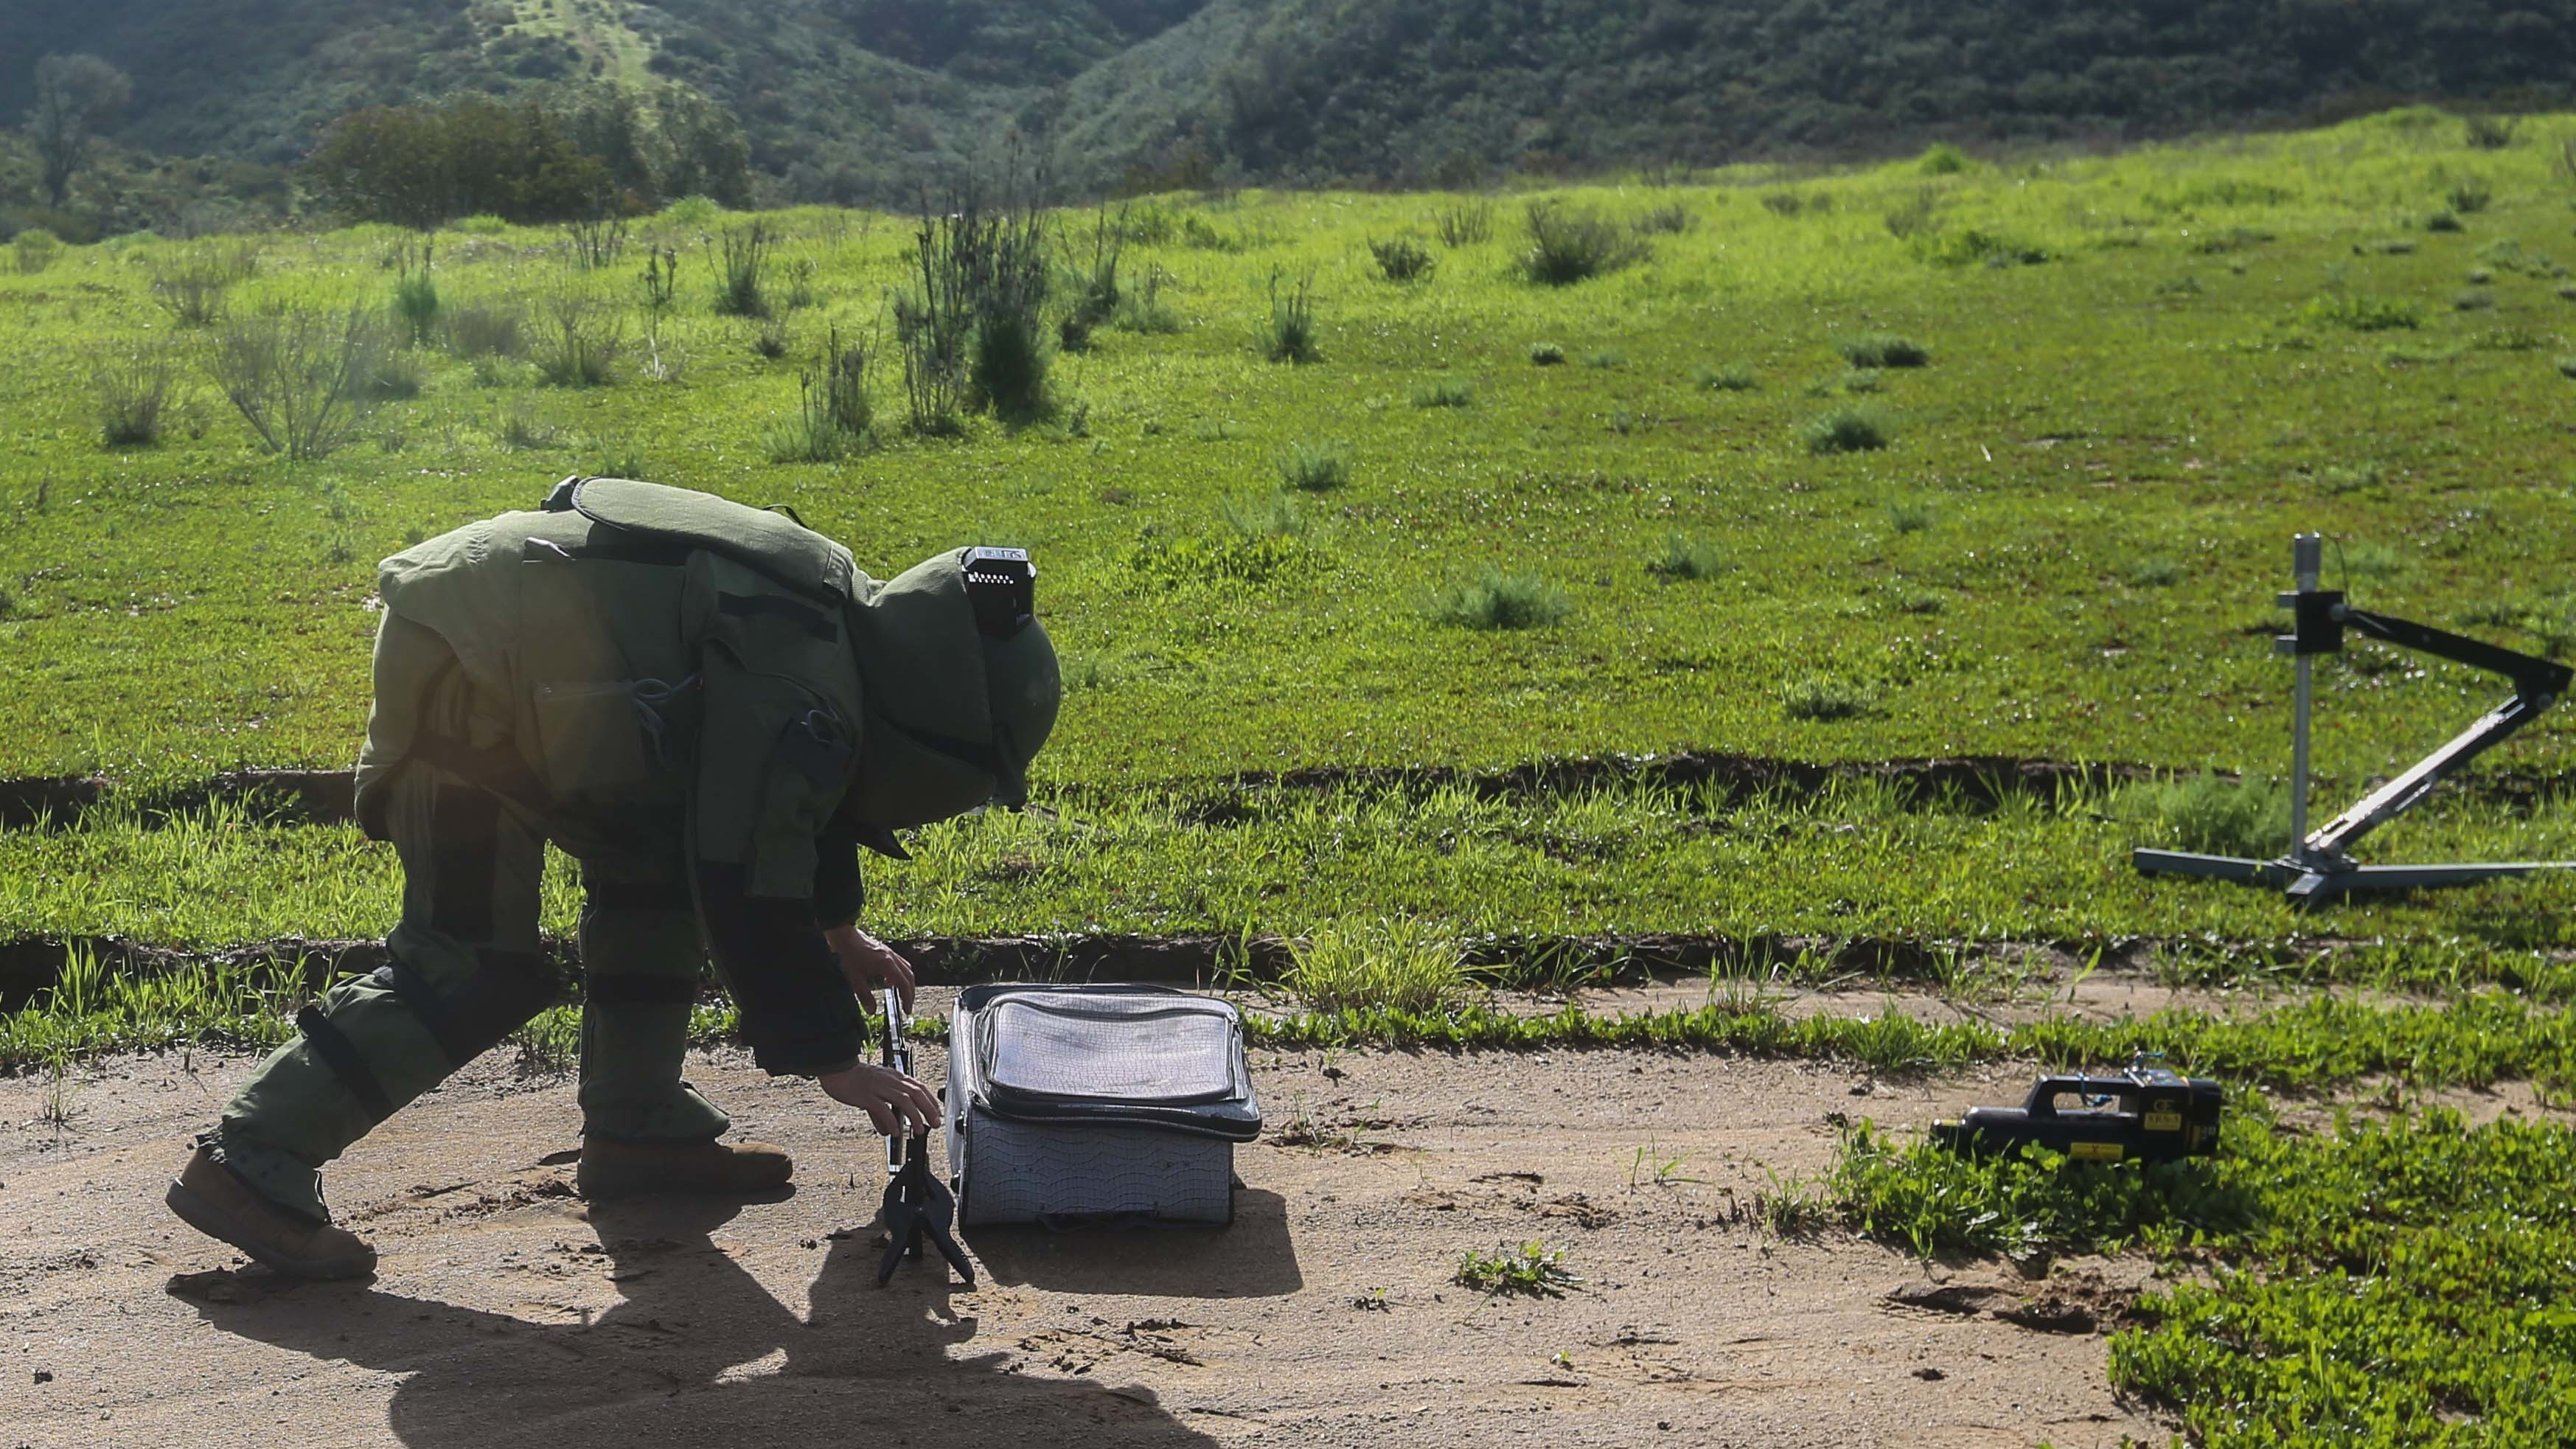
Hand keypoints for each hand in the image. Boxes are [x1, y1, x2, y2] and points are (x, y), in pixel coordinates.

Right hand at [820, 1063, 942, 1137]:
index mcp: (894, 1076)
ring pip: (903, 1100)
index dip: (930, 1100)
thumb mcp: (875, 1091)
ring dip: (914, 1116)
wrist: (836, 1070)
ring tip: (919, 1130)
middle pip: (915, 1093)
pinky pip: (882, 1108)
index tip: (937, 1112)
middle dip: (928, 1109)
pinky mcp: (866, 1095)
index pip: (919, 1086)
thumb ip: (883, 1111)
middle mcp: (889, 1080)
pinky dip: (891, 1120)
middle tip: (935, 1123)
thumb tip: (888, 1129)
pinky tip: (895, 1131)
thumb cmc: (855, 1079)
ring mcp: (878, 1087)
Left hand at [826, 923, 915, 1013]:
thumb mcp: (855, 978)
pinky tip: (890, 981)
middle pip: (909, 976)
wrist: (844, 936)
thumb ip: (864, 995)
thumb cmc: (849, 955)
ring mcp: (890, 953)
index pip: (904, 983)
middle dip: (910, 992)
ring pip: (906, 969)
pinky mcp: (886, 951)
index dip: (907, 998)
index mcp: (887, 964)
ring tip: (902, 995)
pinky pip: (900, 964)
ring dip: (907, 983)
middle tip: (907, 1005)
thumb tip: (872, 1011)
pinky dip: (900, 975)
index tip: (907, 1010)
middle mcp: (892, 957)